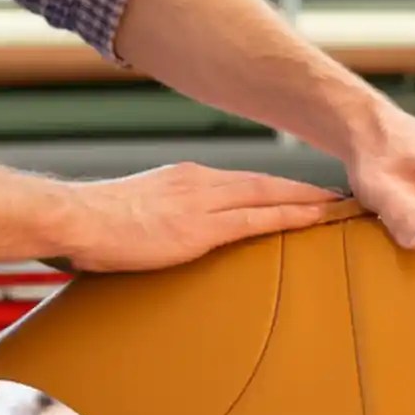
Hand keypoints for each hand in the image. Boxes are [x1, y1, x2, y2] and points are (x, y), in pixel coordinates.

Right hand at [60, 163, 339, 271]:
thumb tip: (171, 234)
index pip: (242, 182)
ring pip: (268, 196)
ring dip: (306, 200)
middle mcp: (199, 183)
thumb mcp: (137, 212)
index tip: (302, 192)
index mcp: (185, 179)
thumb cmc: (95, 223)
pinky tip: (313, 218)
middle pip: (263, 184)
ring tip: (337, 206)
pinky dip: (289, 216)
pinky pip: (256, 220)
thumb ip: (163, 218)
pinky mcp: (200, 227)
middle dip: (302, 190)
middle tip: (337, 196)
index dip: (276, 187)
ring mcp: (202, 202)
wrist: (76, 218)